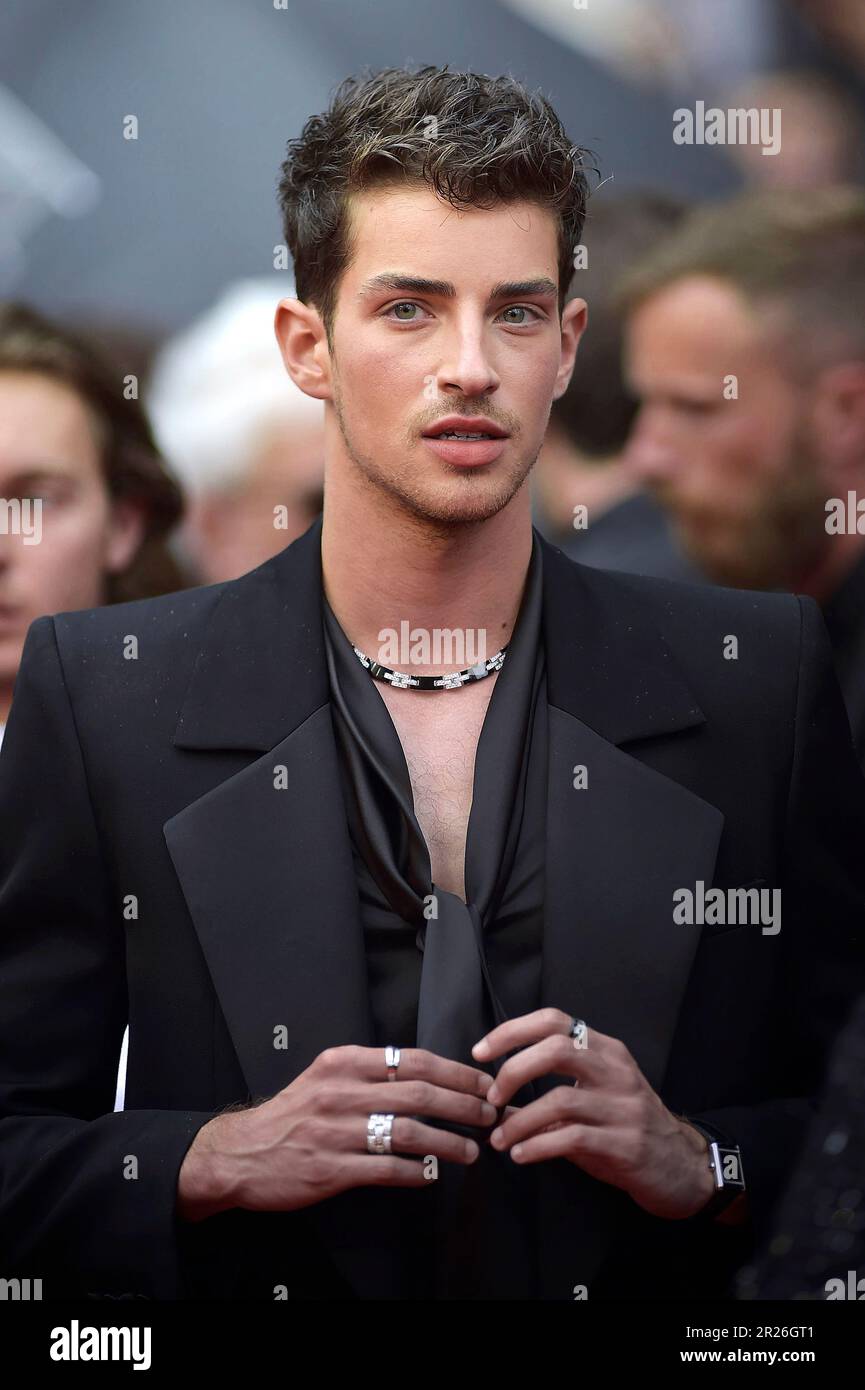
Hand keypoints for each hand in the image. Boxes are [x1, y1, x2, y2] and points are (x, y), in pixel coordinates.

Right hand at [177, 1046, 496, 1219]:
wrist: (240, 1154)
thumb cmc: (291, 1115)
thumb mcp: (326, 1077)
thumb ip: (369, 1071)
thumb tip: (426, 1074)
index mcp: (343, 1062)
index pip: (414, 1060)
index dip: (456, 1072)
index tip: (483, 1083)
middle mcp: (341, 1092)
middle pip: (419, 1094)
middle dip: (463, 1104)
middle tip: (490, 1114)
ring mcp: (335, 1132)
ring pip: (408, 1132)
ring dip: (449, 1142)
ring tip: (473, 1150)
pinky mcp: (331, 1169)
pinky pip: (386, 1169)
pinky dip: (416, 1172)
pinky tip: (433, 1175)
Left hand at [473, 1008, 715, 1219]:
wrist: (679, 1166)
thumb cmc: (626, 1126)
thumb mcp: (595, 1096)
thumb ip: (553, 1088)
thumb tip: (496, 1093)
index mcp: (606, 1050)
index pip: (554, 1020)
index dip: (512, 1031)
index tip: (481, 1051)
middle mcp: (616, 1071)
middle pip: (555, 1049)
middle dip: (513, 1071)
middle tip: (492, 1098)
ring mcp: (624, 1107)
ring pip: (560, 1100)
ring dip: (519, 1121)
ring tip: (499, 1139)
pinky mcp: (626, 1144)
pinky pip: (572, 1138)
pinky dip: (538, 1146)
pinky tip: (522, 1155)